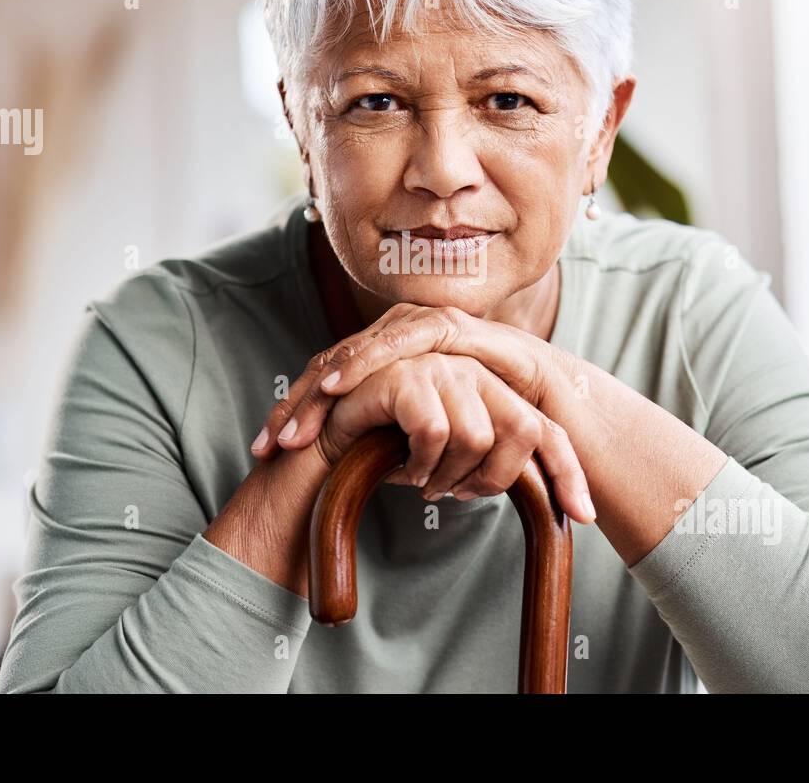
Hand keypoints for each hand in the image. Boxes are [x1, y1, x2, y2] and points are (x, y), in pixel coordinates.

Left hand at [252, 304, 573, 466]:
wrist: (545, 401)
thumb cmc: (483, 422)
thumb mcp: (423, 443)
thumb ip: (388, 449)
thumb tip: (353, 482)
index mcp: (383, 368)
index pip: (326, 388)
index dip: (293, 417)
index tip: (263, 452)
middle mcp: (394, 344)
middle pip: (330, 368)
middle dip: (298, 404)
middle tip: (271, 440)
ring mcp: (420, 331)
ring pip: (357, 352)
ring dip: (326, 379)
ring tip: (299, 407)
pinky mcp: (449, 326)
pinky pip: (398, 340)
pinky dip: (367, 357)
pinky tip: (341, 381)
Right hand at [306, 352, 595, 523]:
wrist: (328, 444)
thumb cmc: (392, 452)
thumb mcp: (457, 464)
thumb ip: (501, 467)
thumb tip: (572, 509)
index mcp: (493, 390)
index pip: (548, 430)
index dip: (568, 473)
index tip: (583, 518)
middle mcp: (474, 370)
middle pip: (524, 431)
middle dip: (492, 479)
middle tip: (453, 496)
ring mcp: (441, 364)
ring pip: (479, 437)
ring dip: (446, 475)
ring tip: (419, 479)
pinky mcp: (407, 372)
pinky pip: (435, 432)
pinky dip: (418, 463)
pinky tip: (399, 466)